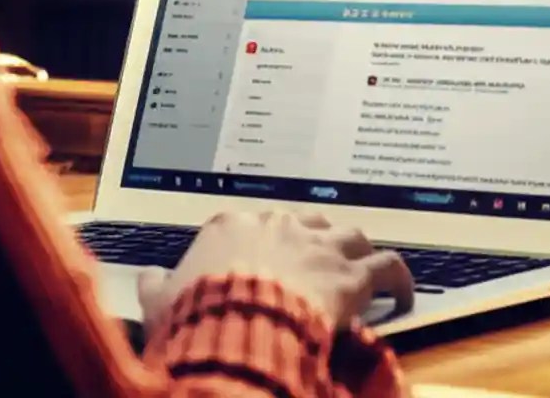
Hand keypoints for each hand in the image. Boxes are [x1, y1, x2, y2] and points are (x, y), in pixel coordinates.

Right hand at [136, 211, 413, 334]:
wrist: (233, 326)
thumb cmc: (197, 315)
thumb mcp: (161, 301)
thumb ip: (155, 285)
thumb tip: (147, 278)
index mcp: (232, 225)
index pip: (254, 223)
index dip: (266, 243)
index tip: (270, 260)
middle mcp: (280, 225)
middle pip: (308, 222)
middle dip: (315, 242)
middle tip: (319, 265)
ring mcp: (319, 245)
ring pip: (351, 235)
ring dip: (358, 252)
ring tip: (363, 270)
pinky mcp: (350, 274)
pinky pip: (388, 266)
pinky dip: (398, 278)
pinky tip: (402, 294)